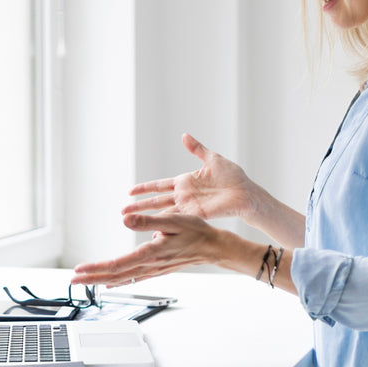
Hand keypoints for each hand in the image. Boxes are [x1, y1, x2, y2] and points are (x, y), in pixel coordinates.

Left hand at [72, 214, 220, 286]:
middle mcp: (150, 265)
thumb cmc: (196, 232)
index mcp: (151, 253)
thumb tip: (125, 220)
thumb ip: (147, 221)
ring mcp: (153, 269)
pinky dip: (118, 281)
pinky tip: (110, 283)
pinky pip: (133, 278)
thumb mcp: (173, 219)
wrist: (213, 246)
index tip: (80, 269)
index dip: (96, 267)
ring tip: (84, 282)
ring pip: (122, 278)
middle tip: (73, 280)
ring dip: (101, 280)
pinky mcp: (156, 269)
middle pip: (115, 275)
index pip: (118, 264)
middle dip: (91, 278)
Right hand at [124, 133, 254, 221]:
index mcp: (185, 181)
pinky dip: (166, 225)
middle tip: (121, 212)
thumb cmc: (233, 176)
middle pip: (156, 201)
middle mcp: (184, 195)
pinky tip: (153, 230)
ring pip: (163, 213)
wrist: (246, 192)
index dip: (145, 188)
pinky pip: (179, 220)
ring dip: (148, 217)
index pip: (159, 185)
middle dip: (139, 206)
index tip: (129, 191)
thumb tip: (184, 135)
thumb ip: (196, 149)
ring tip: (131, 222)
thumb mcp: (212, 159)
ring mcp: (189, 207)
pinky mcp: (197, 216)